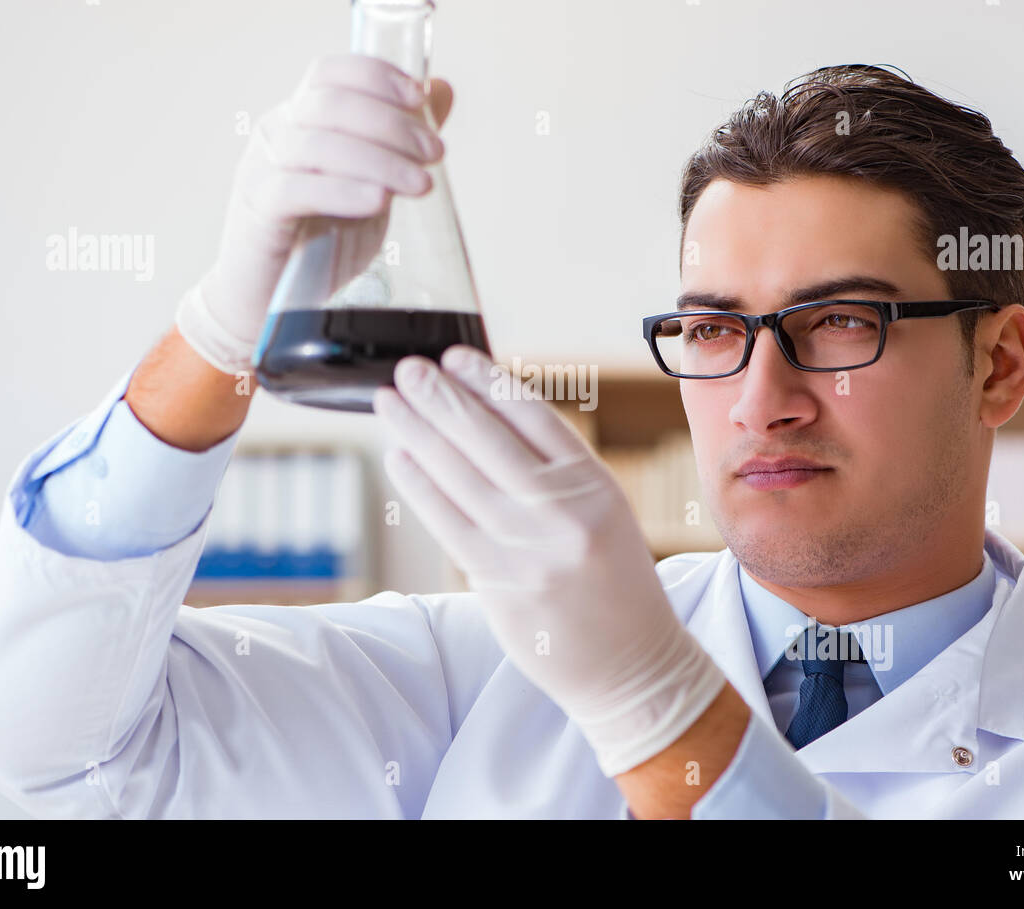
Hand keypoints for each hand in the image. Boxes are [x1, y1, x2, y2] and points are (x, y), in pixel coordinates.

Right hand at [176, 55, 453, 373]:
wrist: (265, 300)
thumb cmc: (319, 237)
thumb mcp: (368, 180)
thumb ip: (398, 137)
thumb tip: (439, 88)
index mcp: (300, 119)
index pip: (330, 73)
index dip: (375, 75)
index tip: (419, 97)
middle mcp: (276, 135)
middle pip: (329, 103)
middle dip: (391, 123)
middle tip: (434, 151)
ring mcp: (261, 171)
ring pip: (316, 144)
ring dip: (378, 159)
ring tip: (421, 184)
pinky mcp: (258, 213)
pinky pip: (295, 190)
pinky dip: (342, 191)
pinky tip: (378, 201)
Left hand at [374, 346, 726, 776]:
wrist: (633, 666)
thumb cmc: (617, 584)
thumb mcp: (605, 512)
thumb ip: (554, 473)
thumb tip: (482, 421)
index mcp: (595, 485)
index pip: (533, 416)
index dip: (487, 381)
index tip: (454, 358)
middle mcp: (563, 512)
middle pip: (488, 439)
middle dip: (441, 397)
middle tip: (407, 369)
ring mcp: (529, 550)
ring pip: (459, 477)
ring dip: (417, 433)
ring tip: (390, 403)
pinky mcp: (501, 584)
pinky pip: (449, 524)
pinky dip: (419, 487)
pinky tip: (400, 459)